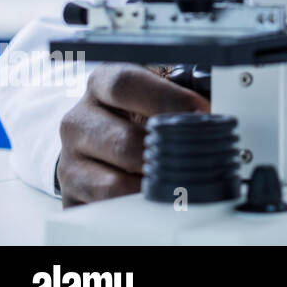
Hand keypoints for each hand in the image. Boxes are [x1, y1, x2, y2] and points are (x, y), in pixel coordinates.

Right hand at [57, 63, 208, 206]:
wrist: (96, 139)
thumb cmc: (134, 110)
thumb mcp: (156, 88)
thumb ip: (182, 90)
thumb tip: (216, 107)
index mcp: (102, 83)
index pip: (125, 84)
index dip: (169, 99)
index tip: (202, 112)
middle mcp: (79, 119)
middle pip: (124, 140)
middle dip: (166, 152)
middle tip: (196, 154)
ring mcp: (70, 157)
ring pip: (114, 181)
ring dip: (152, 181)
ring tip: (177, 176)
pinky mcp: (72, 191)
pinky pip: (107, 202)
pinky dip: (136, 201)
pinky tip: (153, 193)